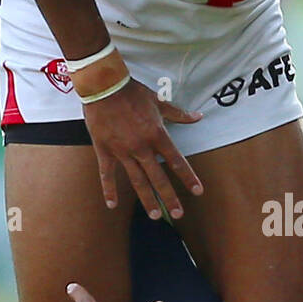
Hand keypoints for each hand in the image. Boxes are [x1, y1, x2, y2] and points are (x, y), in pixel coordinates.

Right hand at [83, 78, 203, 215]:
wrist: (104, 86)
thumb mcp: (159, 102)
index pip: (176, 161)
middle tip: (178, 214)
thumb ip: (179, 114)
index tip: (197, 192)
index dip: (188, 177)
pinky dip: (109, 190)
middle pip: (158, 178)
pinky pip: (107, 174)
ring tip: (155, 215)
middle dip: (169, 197)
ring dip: (147, 199)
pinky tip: (112, 205)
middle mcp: (141, 147)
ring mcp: (122, 151)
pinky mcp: (105, 151)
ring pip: (137, 180)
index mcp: (157, 135)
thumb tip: (198, 116)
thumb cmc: (132, 92)